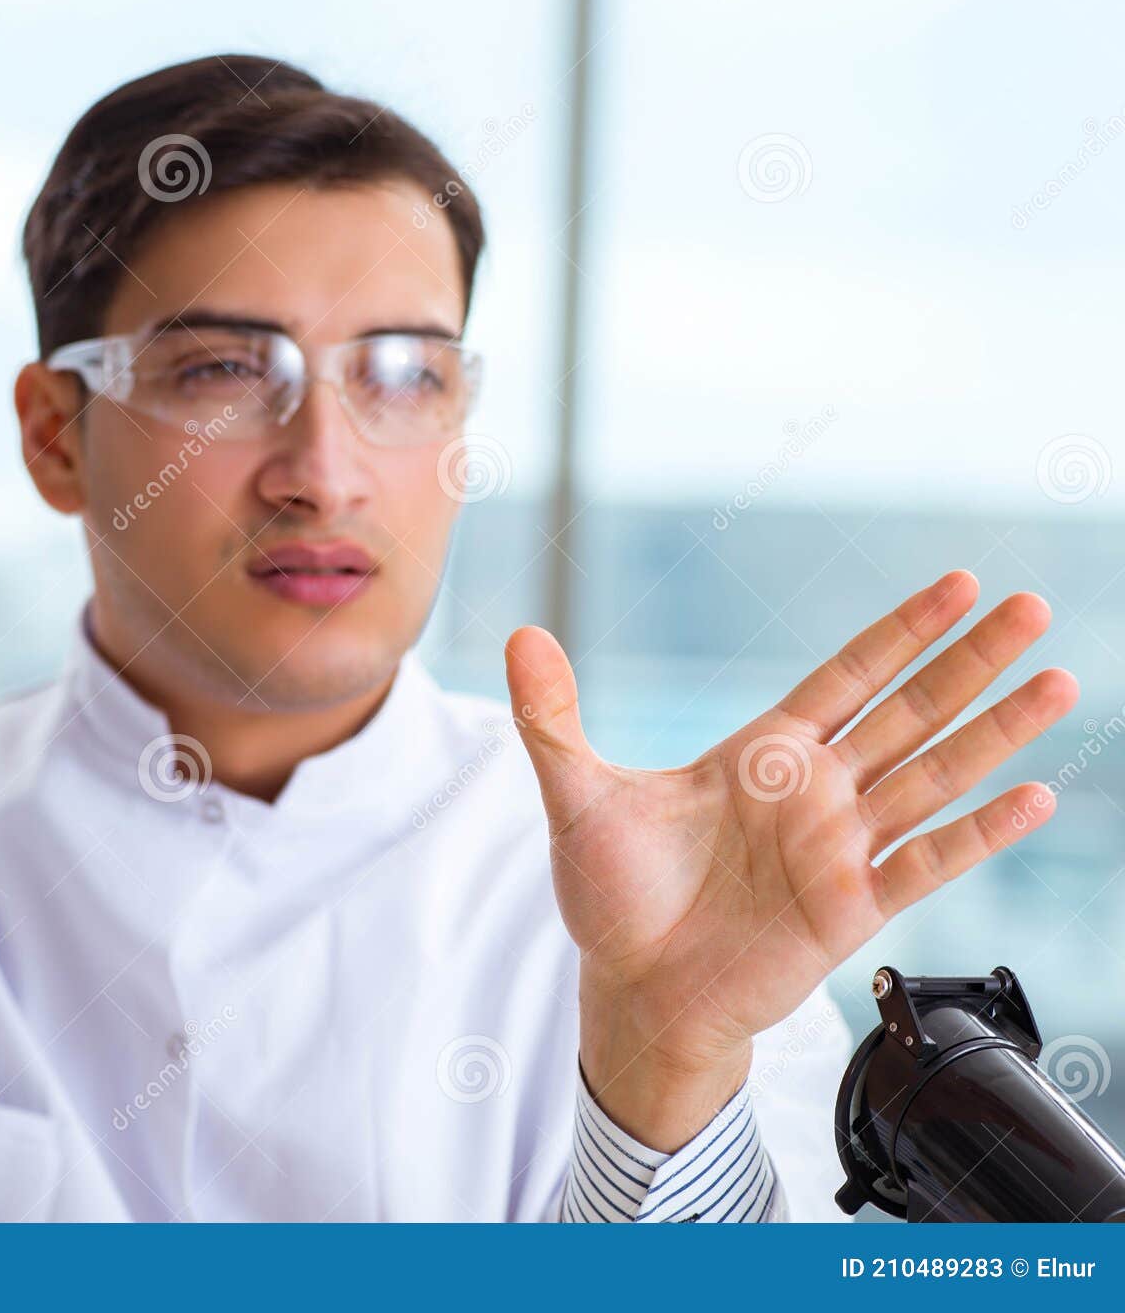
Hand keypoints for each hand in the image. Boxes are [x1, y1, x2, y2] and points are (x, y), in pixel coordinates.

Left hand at [504, 570, 1075, 1149]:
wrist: (632, 991)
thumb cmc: (612, 896)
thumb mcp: (578, 794)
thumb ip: (554, 717)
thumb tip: (520, 634)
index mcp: (763, 755)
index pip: (849, 675)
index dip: (902, 632)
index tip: (957, 585)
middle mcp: (816, 793)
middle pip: (910, 711)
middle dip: (970, 661)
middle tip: (1031, 607)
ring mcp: (841, 849)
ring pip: (935, 776)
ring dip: (996, 731)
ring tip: (1058, 680)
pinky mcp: (852, 908)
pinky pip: (929, 862)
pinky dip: (980, 832)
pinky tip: (1032, 797)